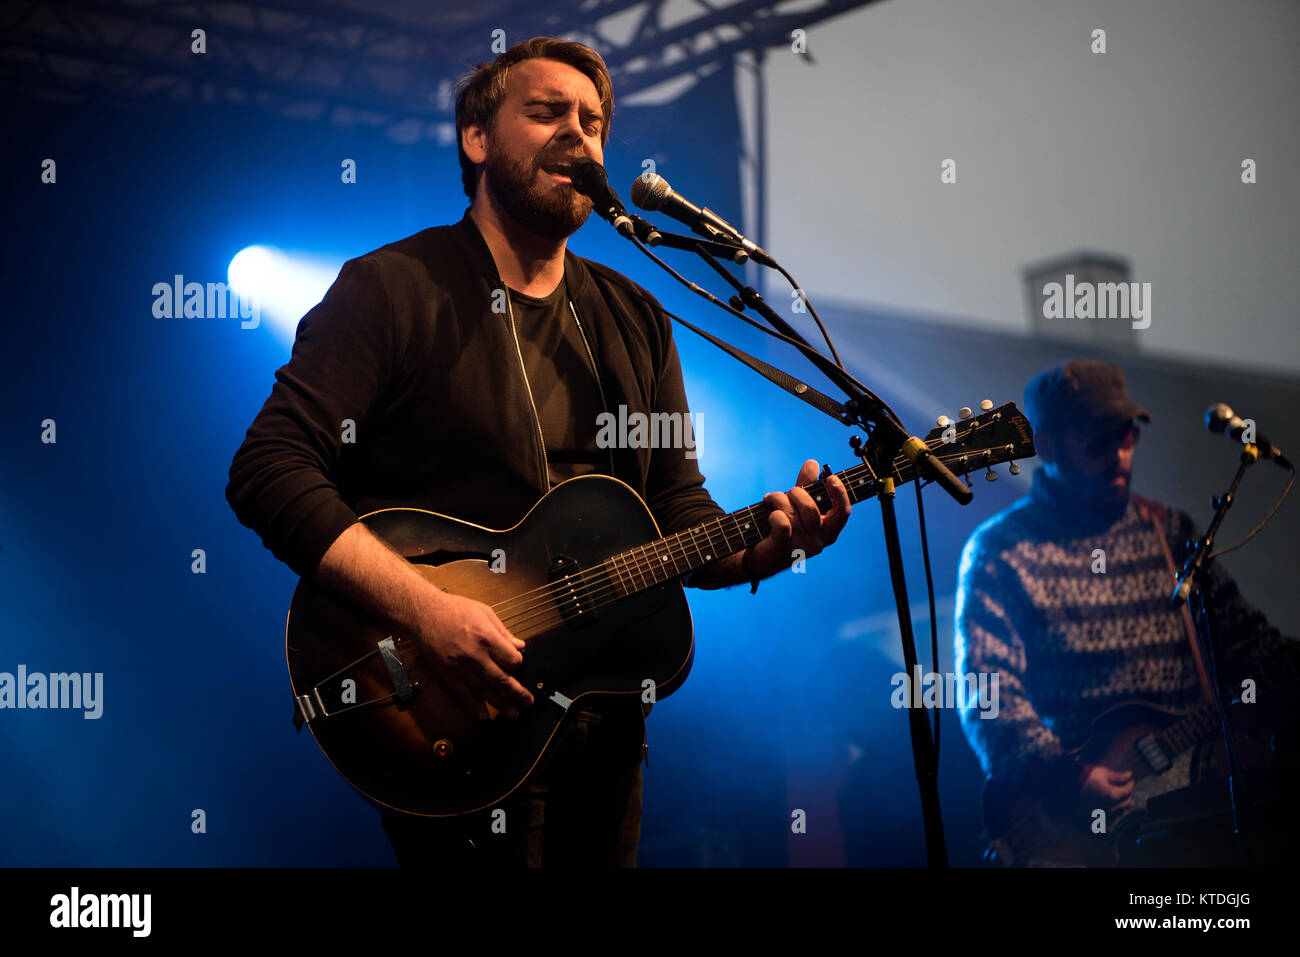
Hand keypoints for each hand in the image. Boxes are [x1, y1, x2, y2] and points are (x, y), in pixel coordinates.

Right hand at [415, 590, 534, 720]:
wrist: (423, 614)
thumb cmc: (454, 609)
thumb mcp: (484, 612)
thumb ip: (503, 632)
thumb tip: (520, 646)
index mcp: (485, 637)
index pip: (511, 660)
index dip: (518, 663)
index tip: (518, 663)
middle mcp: (474, 655)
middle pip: (500, 680)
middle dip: (517, 693)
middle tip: (527, 702)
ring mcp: (459, 667)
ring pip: (484, 691)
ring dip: (500, 705)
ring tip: (513, 714)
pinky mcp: (447, 675)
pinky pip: (463, 695)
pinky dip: (474, 707)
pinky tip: (484, 715)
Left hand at [746, 459, 850, 578]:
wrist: (763, 556)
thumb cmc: (784, 528)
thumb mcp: (797, 505)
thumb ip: (806, 485)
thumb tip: (813, 463)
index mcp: (829, 530)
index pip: (843, 512)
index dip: (840, 494)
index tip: (831, 478)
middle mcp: (819, 541)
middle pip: (811, 509)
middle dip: (796, 494)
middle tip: (786, 493)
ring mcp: (802, 547)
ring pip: (793, 513)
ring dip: (779, 500)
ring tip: (771, 500)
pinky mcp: (784, 550)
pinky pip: (782, 523)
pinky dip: (773, 514)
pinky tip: (770, 515)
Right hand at [1078, 764, 1133, 812]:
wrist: (1068, 786)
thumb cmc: (1085, 778)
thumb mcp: (1102, 773)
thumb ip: (1118, 776)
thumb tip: (1129, 775)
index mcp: (1114, 795)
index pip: (1128, 790)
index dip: (1130, 783)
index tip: (1129, 780)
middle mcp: (1111, 807)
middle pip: (1127, 803)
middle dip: (1127, 794)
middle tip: (1122, 787)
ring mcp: (1104, 813)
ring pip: (1120, 810)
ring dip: (1120, 803)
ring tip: (1114, 795)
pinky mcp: (1097, 817)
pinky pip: (1111, 816)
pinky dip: (1112, 810)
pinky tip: (1106, 803)